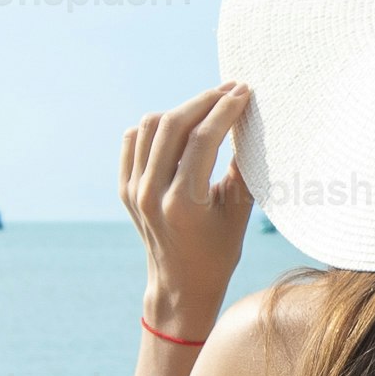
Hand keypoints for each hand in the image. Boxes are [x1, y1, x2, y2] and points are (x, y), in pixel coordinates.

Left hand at [122, 81, 254, 338]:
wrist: (180, 285)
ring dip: (180, 110)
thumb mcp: (239, 212)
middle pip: (173, 124)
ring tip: (208, 107)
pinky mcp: (125, 188)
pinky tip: (179, 126)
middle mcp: (150, 193)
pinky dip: (156, 127)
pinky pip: (134, 140)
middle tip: (229, 90)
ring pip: (149, 126)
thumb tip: (249, 122)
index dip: (225, 109)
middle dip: (204, 100)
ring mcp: (133, 190)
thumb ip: (243, 168)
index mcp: (182, 203)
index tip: (244, 92)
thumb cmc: (218, 252)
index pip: (203, 139)